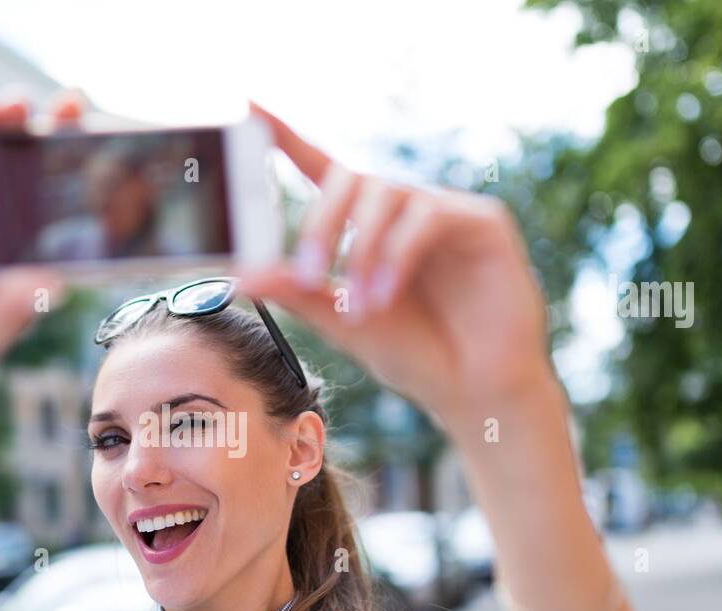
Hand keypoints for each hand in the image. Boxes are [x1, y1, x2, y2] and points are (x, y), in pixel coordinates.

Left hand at [238, 102, 555, 431]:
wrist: (475, 390)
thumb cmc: (414, 355)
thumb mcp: (342, 323)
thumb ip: (297, 294)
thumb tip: (239, 275)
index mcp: (364, 226)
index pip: (319, 165)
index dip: (284, 135)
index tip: (248, 109)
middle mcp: (403, 208)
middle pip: (350, 177)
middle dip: (320, 223)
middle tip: (308, 273)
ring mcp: (445, 210)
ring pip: (387, 193)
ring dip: (361, 250)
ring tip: (360, 307)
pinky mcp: (482, 222)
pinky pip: (429, 215)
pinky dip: (397, 255)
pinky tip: (388, 294)